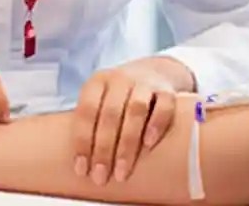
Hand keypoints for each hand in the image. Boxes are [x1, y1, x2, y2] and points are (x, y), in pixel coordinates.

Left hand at [72, 57, 193, 185]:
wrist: (156, 71)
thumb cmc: (121, 97)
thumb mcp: (102, 101)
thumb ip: (92, 124)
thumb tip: (80, 167)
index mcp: (98, 82)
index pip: (86, 111)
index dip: (82, 141)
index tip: (82, 170)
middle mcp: (120, 79)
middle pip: (110, 114)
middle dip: (103, 149)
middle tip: (101, 177)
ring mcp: (145, 82)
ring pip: (135, 110)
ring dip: (127, 144)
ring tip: (123, 172)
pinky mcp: (168, 89)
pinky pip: (164, 105)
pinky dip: (156, 125)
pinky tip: (149, 145)